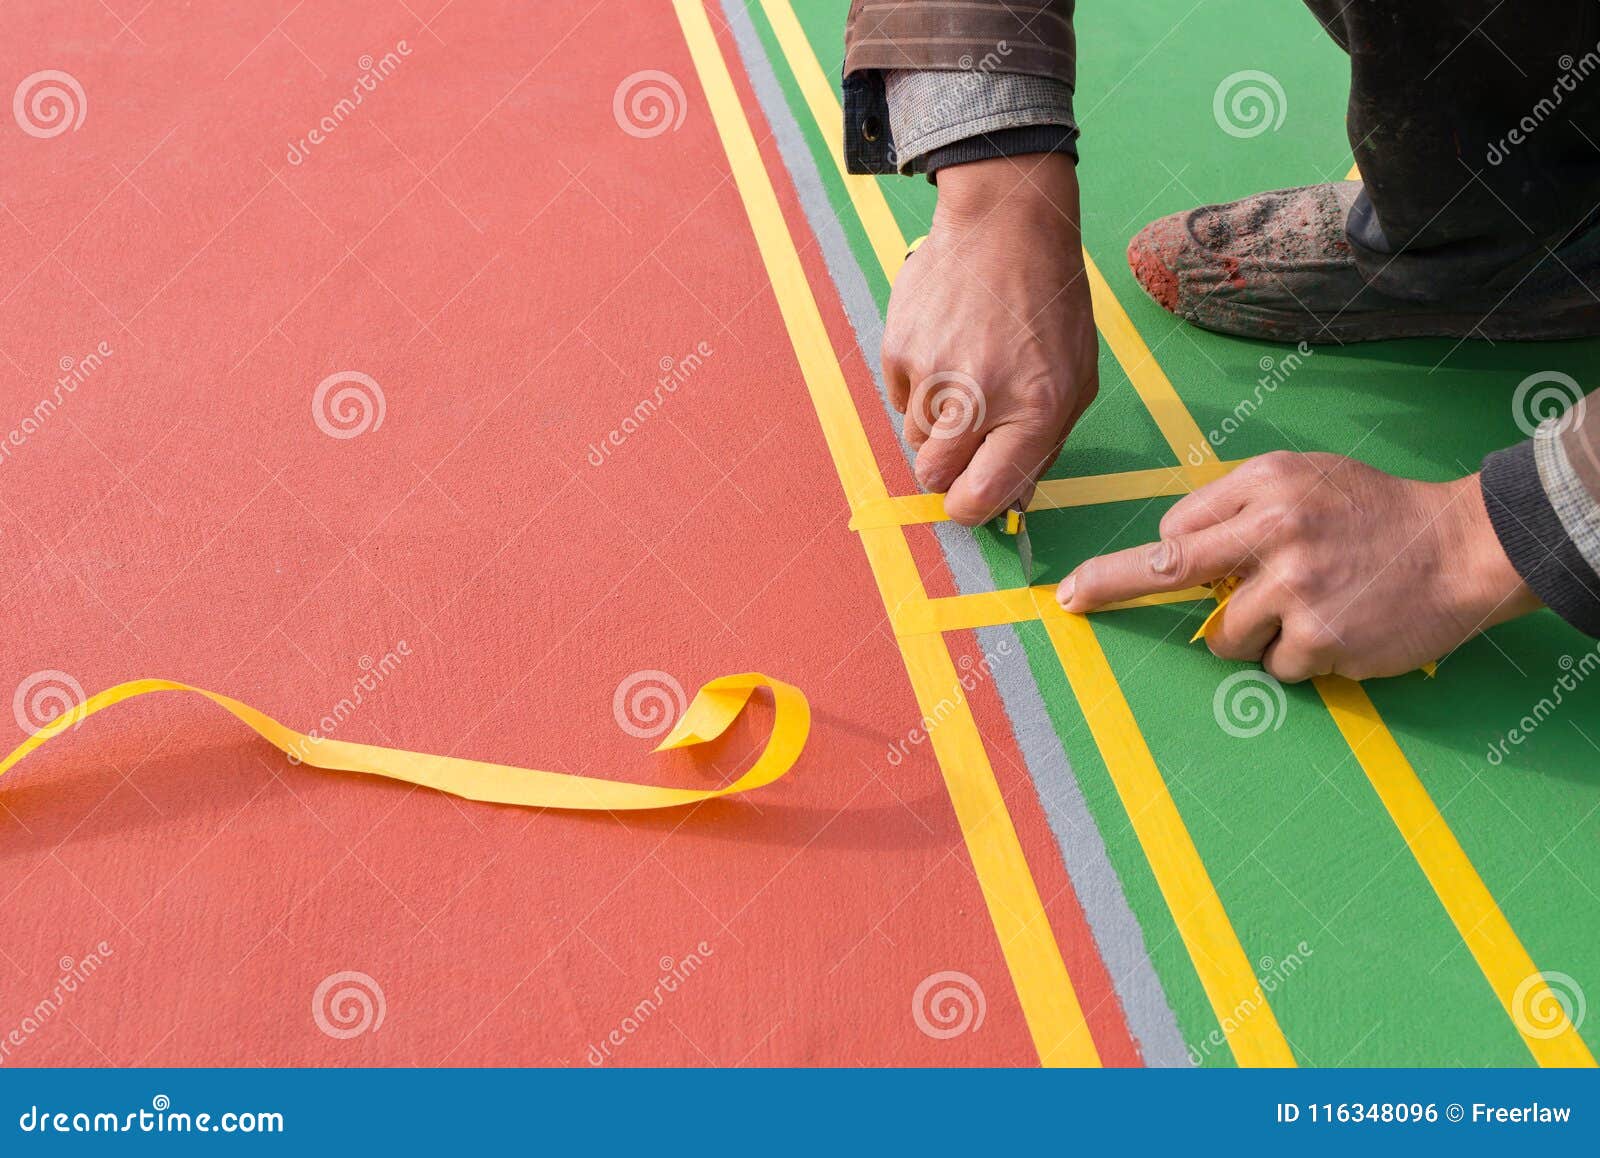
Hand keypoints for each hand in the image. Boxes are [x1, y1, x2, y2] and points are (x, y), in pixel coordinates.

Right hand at [882, 154, 1097, 525]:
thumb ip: (1043, 444)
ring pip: (915, 437)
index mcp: (1034, 411)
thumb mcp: (1075, 378)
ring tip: (966, 376)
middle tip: (966, 441)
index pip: (979, 498)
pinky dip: (920, 385)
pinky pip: (900, 396)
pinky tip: (948, 347)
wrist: (1005, 224)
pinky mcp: (898, 349)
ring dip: (936, 423)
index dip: (970, 509)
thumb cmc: (1049, 304)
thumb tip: (1011, 498)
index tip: (971, 499)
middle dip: (948, 470)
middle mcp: (977, 397)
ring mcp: (932, 372)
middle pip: (933, 477)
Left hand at [1056, 451, 1541, 680]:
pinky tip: (1337, 632)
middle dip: (1109, 583)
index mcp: (1267, 486)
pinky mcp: (1320, 638)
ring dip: (1253, 637)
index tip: (1101, 575)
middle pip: (1170, 568)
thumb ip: (1242, 504)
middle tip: (1070, 598)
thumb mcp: (1308, 478)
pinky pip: (1275, 668)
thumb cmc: (1376, 514)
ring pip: (1226, 636)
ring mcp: (1296, 588)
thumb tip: (1174, 547)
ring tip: (1308, 611)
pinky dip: (1297, 660)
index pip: (1178, 529)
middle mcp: (1276, 531)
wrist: (1463, 548)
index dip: (1166, 555)